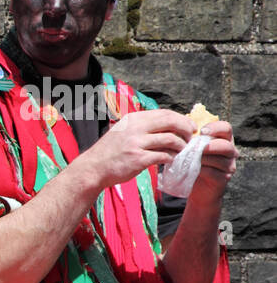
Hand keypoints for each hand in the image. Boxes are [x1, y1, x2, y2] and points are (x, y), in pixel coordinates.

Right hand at [81, 109, 195, 188]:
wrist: (92, 169)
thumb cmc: (109, 152)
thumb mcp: (123, 132)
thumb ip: (142, 128)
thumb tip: (168, 126)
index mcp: (133, 119)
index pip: (164, 113)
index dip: (181, 119)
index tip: (189, 126)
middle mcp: (135, 128)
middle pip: (170, 122)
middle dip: (185, 129)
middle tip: (190, 137)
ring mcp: (136, 143)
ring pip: (170, 139)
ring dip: (180, 146)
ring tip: (181, 151)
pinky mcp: (138, 159)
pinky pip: (163, 155)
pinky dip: (170, 158)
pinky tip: (170, 160)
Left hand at [191, 120, 237, 199]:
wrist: (196, 187)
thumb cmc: (193, 162)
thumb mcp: (192, 147)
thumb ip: (190, 136)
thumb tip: (180, 124)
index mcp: (224, 139)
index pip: (226, 128)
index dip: (214, 128)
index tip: (200, 131)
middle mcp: (230, 152)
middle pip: (226, 145)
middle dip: (208, 145)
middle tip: (194, 147)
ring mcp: (229, 166)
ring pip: (219, 159)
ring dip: (202, 158)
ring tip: (189, 158)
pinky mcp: (223, 179)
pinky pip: (214, 172)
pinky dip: (201, 170)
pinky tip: (192, 169)